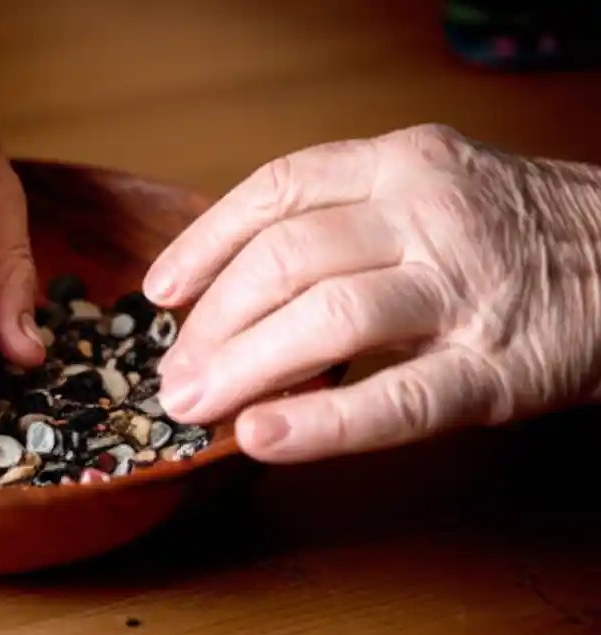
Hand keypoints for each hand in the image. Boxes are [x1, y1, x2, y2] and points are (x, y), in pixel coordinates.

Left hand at [142, 123, 600, 462]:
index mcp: (399, 165)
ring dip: (242, 366)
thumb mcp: (426, 193)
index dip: (204, 242)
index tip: (160, 292)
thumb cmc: (507, 237)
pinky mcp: (497, 368)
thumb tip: (228, 289)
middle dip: (212, 323)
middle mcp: (427, 213)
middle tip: (173, 374)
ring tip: (194, 405)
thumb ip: (340, 223)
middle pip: (286, 259)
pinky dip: (320, 422)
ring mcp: (464, 289)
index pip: (277, 190)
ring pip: (326, 317)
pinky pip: (395, 399)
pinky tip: (264, 437)